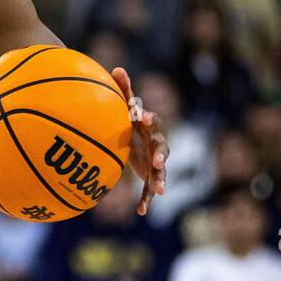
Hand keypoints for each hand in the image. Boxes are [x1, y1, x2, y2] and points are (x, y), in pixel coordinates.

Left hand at [111, 67, 167, 215]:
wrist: (134, 137)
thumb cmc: (129, 119)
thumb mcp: (124, 106)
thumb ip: (122, 90)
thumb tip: (116, 69)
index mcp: (150, 126)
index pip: (153, 120)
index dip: (149, 118)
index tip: (142, 117)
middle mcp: (156, 142)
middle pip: (163, 147)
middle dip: (161, 154)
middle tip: (158, 161)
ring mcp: (155, 159)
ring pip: (161, 171)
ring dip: (160, 180)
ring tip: (160, 190)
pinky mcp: (150, 174)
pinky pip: (149, 187)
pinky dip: (147, 199)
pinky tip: (141, 212)